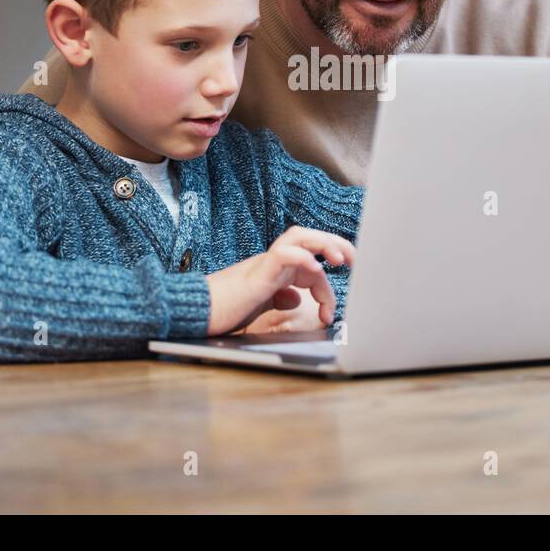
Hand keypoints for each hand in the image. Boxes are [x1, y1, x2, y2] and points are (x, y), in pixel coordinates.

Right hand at [206, 226, 354, 335]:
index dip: (327, 289)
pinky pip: (283, 254)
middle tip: (354, 260)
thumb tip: (295, 298)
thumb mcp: (259, 308)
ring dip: (323, 243)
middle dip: (335, 244)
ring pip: (298, 237)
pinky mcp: (256, 273)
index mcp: (275, 271)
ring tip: (341, 258)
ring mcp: (264, 264)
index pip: (310, 268)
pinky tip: (317, 270)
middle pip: (308, 238)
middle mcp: (272, 262)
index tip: (330, 313)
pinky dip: (303, 258)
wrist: (195, 313)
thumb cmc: (224, 311)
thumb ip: (278, 300)